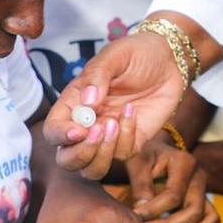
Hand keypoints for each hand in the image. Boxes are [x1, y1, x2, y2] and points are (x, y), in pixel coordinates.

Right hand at [44, 31, 187, 173]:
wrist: (169, 59)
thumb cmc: (135, 53)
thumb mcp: (114, 55)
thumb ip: (97, 75)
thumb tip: (87, 102)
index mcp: (73, 105)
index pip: (53, 131)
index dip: (61, 136)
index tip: (80, 129)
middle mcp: (86, 126)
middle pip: (67, 160)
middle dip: (80, 154)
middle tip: (98, 131)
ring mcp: (108, 138)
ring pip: (92, 169)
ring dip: (101, 155)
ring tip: (114, 123)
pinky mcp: (131, 141)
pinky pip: (123, 155)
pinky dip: (126, 137)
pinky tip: (132, 111)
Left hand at [126, 137, 219, 222]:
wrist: (159, 151)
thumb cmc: (146, 157)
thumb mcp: (138, 164)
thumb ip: (140, 187)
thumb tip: (141, 213)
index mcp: (184, 162)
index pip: (173, 195)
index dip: (154, 211)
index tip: (135, 219)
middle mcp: (200, 175)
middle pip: (194, 210)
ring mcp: (207, 189)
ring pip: (209, 219)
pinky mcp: (208, 201)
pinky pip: (211, 222)